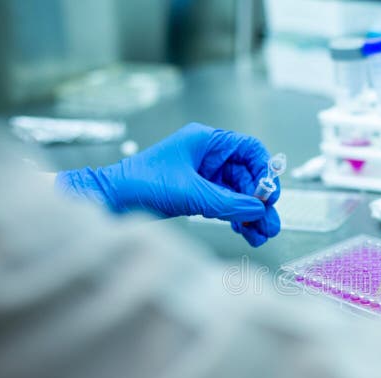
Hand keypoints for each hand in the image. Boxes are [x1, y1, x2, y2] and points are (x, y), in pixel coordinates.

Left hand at [56, 123, 280, 246]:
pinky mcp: (199, 194)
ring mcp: (204, 176)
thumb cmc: (139, 183)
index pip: (249, 150)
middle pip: (247, 176)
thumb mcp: (190, 192)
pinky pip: (227, 205)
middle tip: (269, 222)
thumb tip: (256, 209)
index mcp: (206, 142)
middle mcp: (208, 156)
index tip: (269, 194)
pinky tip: (245, 231)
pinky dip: (237, 218)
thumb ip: (226, 202)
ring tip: (260, 233)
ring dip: (251, 214)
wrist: (111, 200)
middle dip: (259, 201)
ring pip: (239, 194)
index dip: (264, 171)